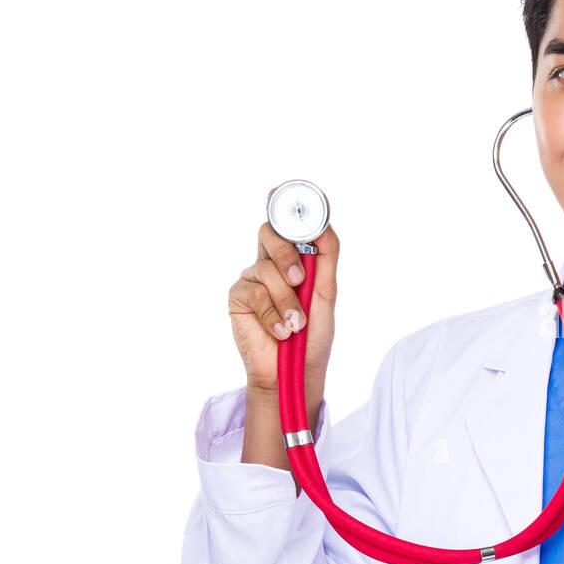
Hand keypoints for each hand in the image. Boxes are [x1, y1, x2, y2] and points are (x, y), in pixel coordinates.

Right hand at [228, 192, 338, 415]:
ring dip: (287, 302)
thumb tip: (323, 224)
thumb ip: (326, 258)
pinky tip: (279, 331)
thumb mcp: (326, 294)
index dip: (285, 206)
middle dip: (286, 255)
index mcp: (293, 257)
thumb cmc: (313, 335)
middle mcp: (269, 263)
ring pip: (267, 270)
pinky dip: (271, 314)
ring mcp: (251, 279)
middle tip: (299, 279)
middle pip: (269, 233)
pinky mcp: (237, 298)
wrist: (294, 370)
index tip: (283, 192)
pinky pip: (253, 293)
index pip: (287, 224)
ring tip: (295, 325)